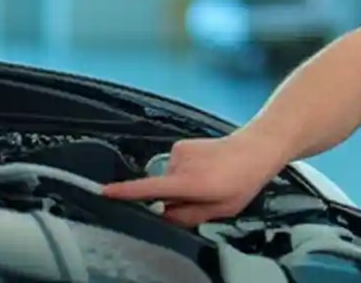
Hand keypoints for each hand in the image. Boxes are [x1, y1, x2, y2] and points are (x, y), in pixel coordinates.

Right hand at [101, 130, 285, 226]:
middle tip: (204, 196)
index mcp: (189, 182)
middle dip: (176, 198)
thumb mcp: (220, 209)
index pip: (151, 189)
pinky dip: (185, 172)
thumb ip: (188, 216)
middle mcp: (179, 164)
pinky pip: (174, 167)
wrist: (255, 148)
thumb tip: (164, 215)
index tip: (105, 192)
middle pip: (162, 190)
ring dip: (182, 184)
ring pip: (169, 178)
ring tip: (209, 179)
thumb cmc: (242, 181)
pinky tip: (206, 169)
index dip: (126, 192)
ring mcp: (179, 151)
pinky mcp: (180, 144)